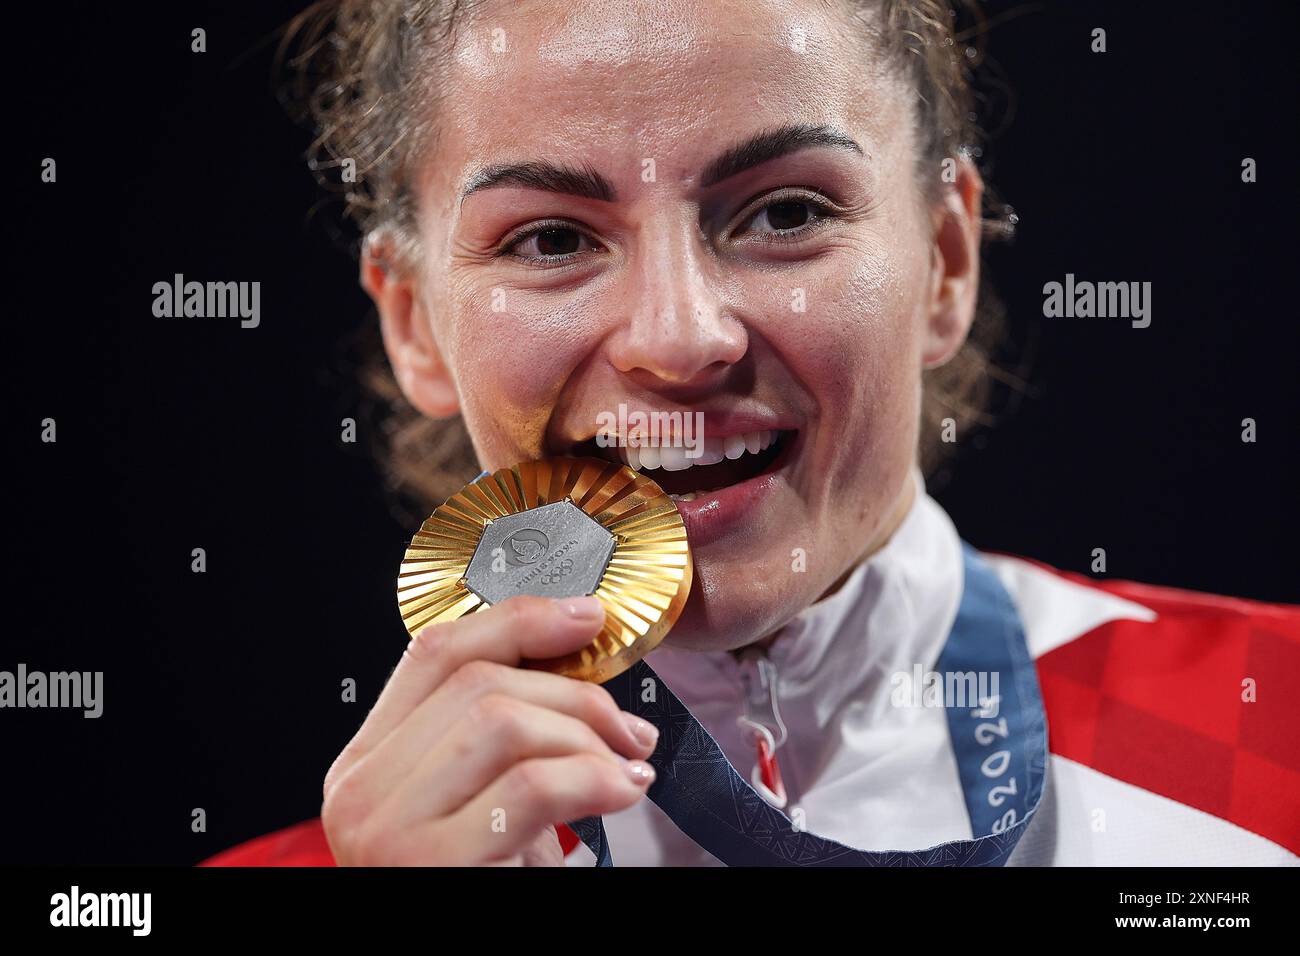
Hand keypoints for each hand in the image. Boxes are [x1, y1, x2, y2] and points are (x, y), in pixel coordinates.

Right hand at [321, 594, 657, 864]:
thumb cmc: (478, 885)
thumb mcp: (479, 804)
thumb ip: (501, 739)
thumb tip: (580, 668)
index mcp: (367, 762)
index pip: (435, 653)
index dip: (519, 620)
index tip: (587, 617)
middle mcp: (360, 789)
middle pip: (479, 683)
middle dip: (576, 694)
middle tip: (629, 729)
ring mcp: (384, 828)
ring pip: (503, 722)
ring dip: (587, 738)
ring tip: (624, 769)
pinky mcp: (426, 864)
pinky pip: (529, 787)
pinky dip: (593, 780)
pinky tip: (619, 794)